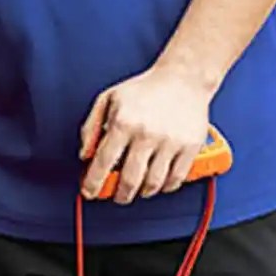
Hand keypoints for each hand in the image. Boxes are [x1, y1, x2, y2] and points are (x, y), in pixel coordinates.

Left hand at [79, 66, 215, 203]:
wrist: (182, 79)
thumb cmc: (144, 89)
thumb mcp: (108, 100)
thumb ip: (91, 127)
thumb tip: (85, 155)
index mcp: (123, 122)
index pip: (104, 162)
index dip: (94, 182)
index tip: (90, 192)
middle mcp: (146, 134)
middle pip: (129, 179)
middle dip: (120, 195)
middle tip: (117, 197)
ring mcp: (170, 142)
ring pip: (153, 183)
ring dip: (142, 193)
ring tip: (137, 190)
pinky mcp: (190, 147)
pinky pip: (176, 179)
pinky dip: (165, 187)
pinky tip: (158, 184)